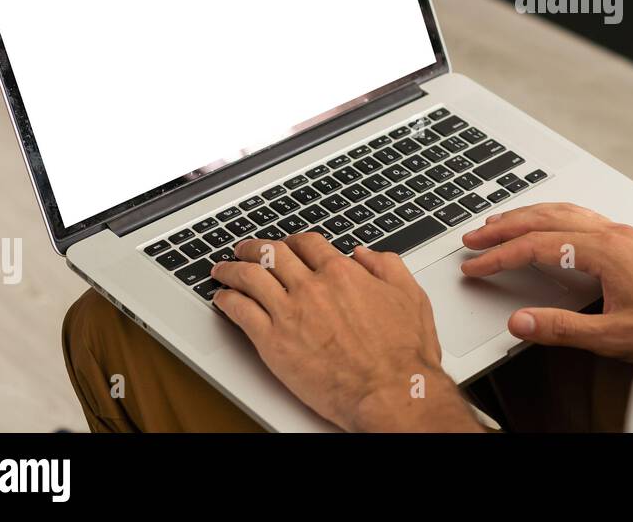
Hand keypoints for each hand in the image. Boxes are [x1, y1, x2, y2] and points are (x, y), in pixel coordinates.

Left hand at [210, 234, 481, 431]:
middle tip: (246, 249)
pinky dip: (226, 300)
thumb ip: (387, 267)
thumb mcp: (410, 295)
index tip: (288, 244)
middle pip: (273, 254)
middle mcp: (313, 287)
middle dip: (255, 248)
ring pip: (250, 277)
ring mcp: (290, 313)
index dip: (293, 240)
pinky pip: (240, 311)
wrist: (389, 391)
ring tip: (223, 269)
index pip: (307, 243)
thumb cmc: (402, 353)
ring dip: (232, 268)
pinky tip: (222, 299)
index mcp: (343, 273)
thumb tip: (366, 254)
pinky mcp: (274, 342)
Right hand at [460, 203, 632, 361]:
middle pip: (546, 218)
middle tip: (473, 238)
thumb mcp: (614, 336)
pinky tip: (548, 224)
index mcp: (605, 251)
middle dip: (504, 226)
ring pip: (564, 211)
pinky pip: (581, 215)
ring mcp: (623, 232)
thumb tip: (520, 322)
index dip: (501, 255)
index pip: (538, 246)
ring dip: (527, 215)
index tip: (475, 265)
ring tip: (500, 223)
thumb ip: (563, 329)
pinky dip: (552, 215)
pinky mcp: (631, 238)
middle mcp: (613, 233)